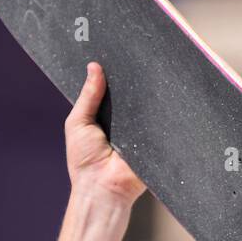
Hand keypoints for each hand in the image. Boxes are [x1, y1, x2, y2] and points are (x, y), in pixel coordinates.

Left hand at [64, 62, 146, 205]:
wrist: (104, 188)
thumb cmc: (85, 160)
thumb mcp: (78, 123)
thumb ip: (88, 96)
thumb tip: (94, 67)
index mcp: (104, 116)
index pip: (112, 90)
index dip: (113, 74)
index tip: (117, 52)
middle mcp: (124, 121)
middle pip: (131, 94)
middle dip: (132, 80)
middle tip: (139, 56)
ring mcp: (141, 130)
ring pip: (148, 105)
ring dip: (148, 94)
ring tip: (152, 71)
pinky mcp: (156, 139)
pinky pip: (160, 121)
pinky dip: (159, 112)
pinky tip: (162, 95)